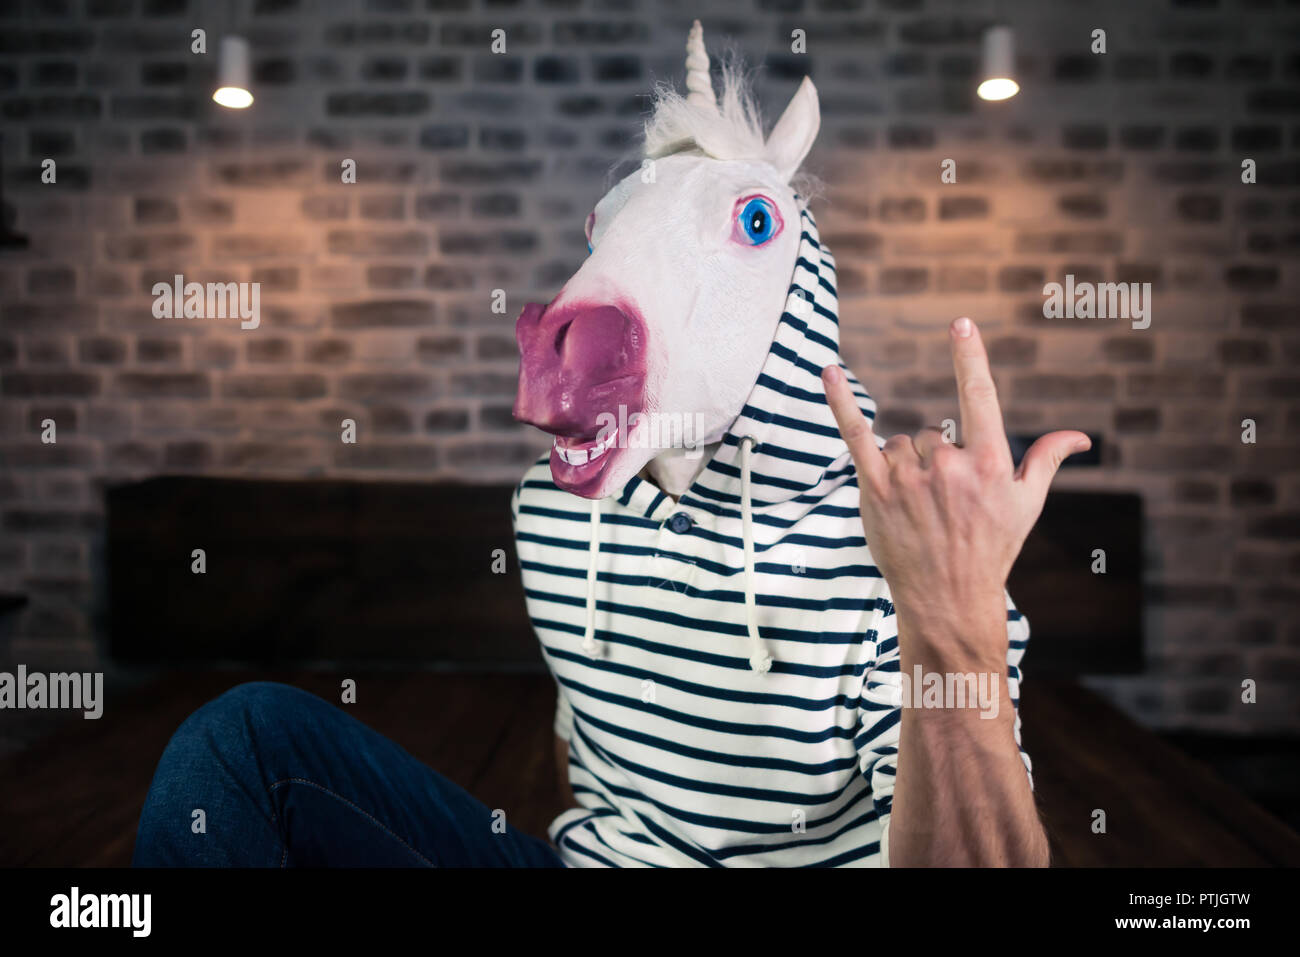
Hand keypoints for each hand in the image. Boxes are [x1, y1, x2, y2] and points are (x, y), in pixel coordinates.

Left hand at [822, 316, 1089, 667]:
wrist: (948, 598)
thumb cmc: (991, 549)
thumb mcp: (1026, 505)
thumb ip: (1046, 461)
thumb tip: (1079, 436)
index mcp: (990, 463)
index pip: (979, 396)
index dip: (969, 357)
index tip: (960, 322)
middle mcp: (950, 466)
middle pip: (933, 432)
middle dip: (936, 459)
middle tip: (943, 503)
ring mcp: (911, 477)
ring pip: (901, 443)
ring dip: (906, 465)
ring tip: (918, 507)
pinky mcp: (877, 489)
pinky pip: (857, 435)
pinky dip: (842, 402)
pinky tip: (831, 372)